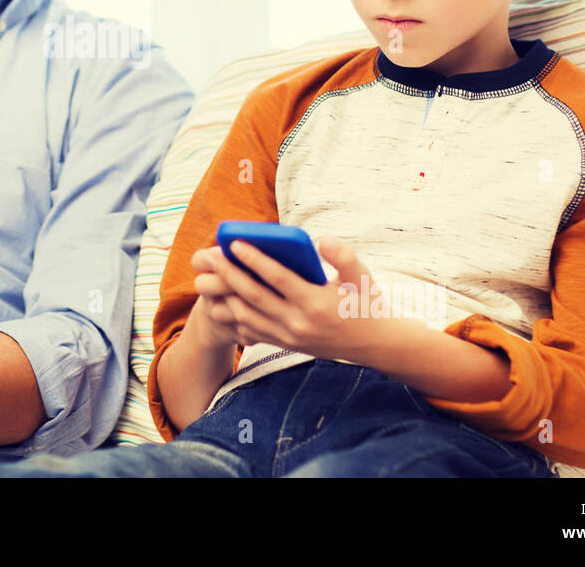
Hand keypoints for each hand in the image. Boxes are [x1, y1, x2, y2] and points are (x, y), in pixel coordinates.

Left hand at [191, 235, 382, 360]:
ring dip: (226, 296)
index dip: (254, 260)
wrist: (374, 344)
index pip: (277, 278)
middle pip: (254, 296)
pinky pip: (252, 331)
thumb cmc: (366, 302)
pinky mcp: (285, 344)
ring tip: (211, 276)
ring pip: (247, 316)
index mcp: (317, 302)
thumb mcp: (362, 276)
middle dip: (229, 275)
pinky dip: (234, 316)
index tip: (234, 243)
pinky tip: (223, 299)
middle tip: (210, 256)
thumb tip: (321, 240)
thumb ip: (343, 256)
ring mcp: (290, 337)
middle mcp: (299, 323)